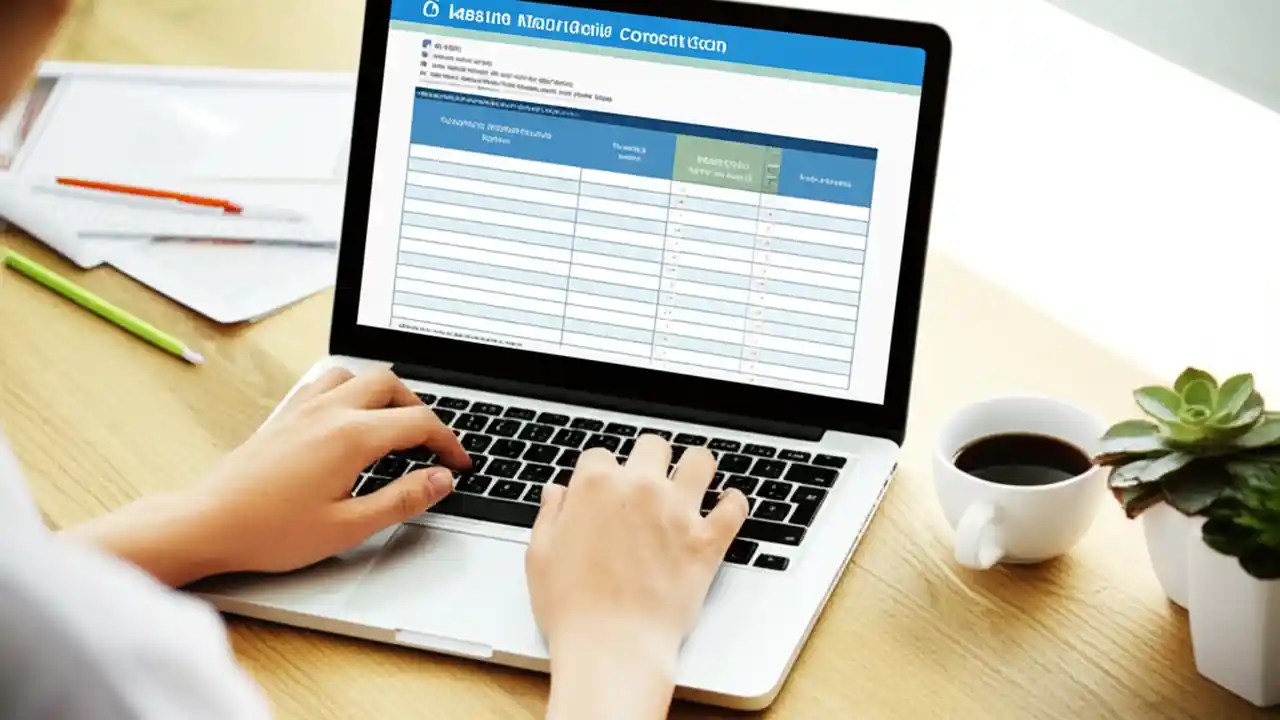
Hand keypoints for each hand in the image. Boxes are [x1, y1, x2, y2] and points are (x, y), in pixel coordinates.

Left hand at [67, 368, 469, 586]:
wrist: (207, 523)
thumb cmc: (270, 531)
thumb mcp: (349, 526)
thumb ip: (403, 499)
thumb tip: (441, 480)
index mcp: (351, 437)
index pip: (419, 423)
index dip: (448, 443)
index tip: (458, 464)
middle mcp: (329, 412)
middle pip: (393, 384)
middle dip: (422, 409)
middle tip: (432, 443)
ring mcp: (304, 408)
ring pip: (359, 374)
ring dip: (386, 392)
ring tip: (396, 424)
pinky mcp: (285, 414)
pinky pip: (328, 381)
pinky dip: (352, 390)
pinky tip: (351, 417)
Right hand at [527, 435, 748, 719]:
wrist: (612, 648)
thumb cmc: (572, 610)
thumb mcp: (539, 556)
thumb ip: (550, 516)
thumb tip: (557, 493)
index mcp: (594, 486)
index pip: (600, 455)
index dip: (601, 473)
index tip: (605, 489)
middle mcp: (639, 488)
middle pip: (653, 445)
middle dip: (649, 460)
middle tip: (648, 482)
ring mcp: (677, 511)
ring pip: (700, 460)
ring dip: (695, 469)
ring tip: (692, 483)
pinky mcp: (706, 540)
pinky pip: (735, 506)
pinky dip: (733, 504)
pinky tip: (726, 507)